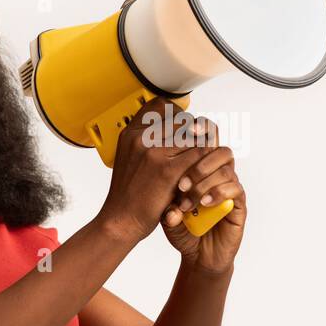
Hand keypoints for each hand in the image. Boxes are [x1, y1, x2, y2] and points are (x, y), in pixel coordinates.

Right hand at [96, 96, 207, 243]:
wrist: (120, 220)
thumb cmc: (127, 194)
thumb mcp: (129, 159)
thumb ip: (145, 143)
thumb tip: (170, 131)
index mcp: (131, 134)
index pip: (159, 106)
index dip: (177, 112)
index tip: (184, 124)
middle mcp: (141, 139)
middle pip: (181, 118)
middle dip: (194, 130)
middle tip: (199, 142)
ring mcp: (154, 153)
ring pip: (193, 135)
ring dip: (202, 143)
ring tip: (203, 156)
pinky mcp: (168, 171)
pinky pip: (198, 154)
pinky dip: (205, 160)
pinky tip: (204, 169)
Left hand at [161, 116, 245, 274]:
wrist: (197, 255)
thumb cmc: (181, 229)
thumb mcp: (165, 209)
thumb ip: (164, 192)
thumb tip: (166, 177)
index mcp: (200, 169)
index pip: (202, 142)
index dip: (194, 136)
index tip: (179, 140)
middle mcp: (217, 174)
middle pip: (217, 148)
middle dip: (199, 159)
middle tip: (181, 181)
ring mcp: (229, 187)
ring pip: (225, 168)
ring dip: (204, 181)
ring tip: (186, 198)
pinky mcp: (239, 203)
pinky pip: (235, 188)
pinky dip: (217, 193)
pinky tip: (203, 204)